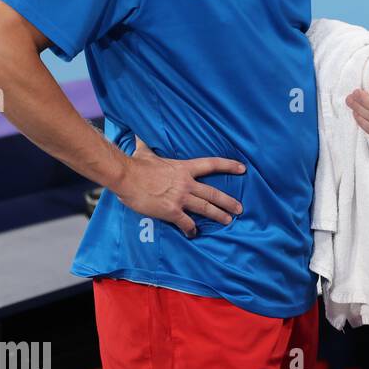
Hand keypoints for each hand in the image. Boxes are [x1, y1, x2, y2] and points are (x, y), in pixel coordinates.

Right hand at [111, 137, 244, 237]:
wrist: (126, 176)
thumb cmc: (135, 164)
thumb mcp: (145, 151)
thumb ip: (146, 145)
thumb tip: (138, 135)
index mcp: (184, 168)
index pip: (212, 165)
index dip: (229, 166)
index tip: (242, 169)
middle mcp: (186, 183)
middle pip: (214, 193)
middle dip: (228, 202)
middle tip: (240, 209)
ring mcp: (180, 198)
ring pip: (206, 208)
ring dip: (218, 215)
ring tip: (228, 221)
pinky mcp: (171, 211)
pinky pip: (186, 223)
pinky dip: (191, 230)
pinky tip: (193, 234)